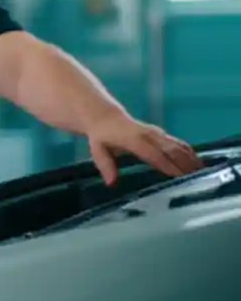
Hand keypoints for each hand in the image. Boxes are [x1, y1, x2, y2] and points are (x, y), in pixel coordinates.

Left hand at [86, 112, 204, 185]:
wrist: (106, 118)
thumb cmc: (102, 136)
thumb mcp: (97, 150)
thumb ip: (105, 165)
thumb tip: (111, 182)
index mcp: (134, 140)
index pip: (153, 154)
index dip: (166, 164)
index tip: (178, 176)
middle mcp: (149, 135)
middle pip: (171, 149)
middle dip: (185, 163)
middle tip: (197, 178)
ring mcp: (156, 133)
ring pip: (177, 145)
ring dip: (191, 158)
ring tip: (203, 172)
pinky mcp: (161, 134)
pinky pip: (178, 142)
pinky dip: (189, 152)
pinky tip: (197, 163)